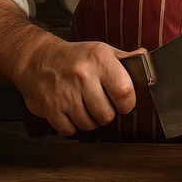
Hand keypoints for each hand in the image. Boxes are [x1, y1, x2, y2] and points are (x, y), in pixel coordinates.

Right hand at [13, 36, 142, 136]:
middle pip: (107, 114)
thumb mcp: (100, 51)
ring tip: (85, 106)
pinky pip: (70, 130)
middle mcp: (82, 75)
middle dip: (107, 114)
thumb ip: (125, 59)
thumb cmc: (73, 57)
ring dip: (90, 120)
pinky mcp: (50, 108)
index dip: (127, 103)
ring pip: (89, 125)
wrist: (36, 59)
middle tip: (101, 104)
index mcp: (99, 59)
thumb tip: (145, 58)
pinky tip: (71, 112)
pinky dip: (72, 126)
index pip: (124, 92)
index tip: (123, 103)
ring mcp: (65, 93)